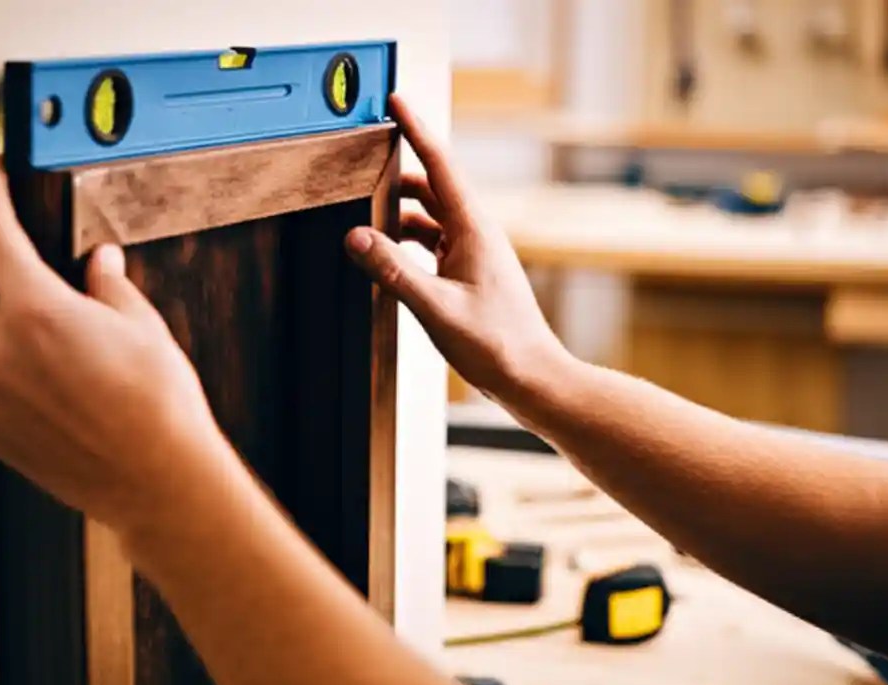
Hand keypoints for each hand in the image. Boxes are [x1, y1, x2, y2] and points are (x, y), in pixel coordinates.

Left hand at [0, 157, 230, 531]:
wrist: (161, 481)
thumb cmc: (160, 407)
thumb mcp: (143, 327)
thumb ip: (108, 286)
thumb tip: (98, 264)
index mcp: (37, 310)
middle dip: (6, 280)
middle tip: (52, 291)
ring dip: (8, 333)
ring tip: (67, 355)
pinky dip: (12, 379)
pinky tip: (60, 391)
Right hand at [344, 96, 567, 399]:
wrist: (532, 378)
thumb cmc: (496, 345)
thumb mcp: (435, 307)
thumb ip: (392, 271)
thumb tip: (355, 237)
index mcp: (474, 230)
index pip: (439, 165)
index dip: (416, 130)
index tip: (396, 103)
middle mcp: (477, 235)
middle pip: (432, 188)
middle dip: (397, 175)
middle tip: (363, 167)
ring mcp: (475, 255)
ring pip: (432, 219)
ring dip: (400, 214)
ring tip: (366, 218)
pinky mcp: (472, 276)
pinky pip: (435, 245)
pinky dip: (409, 243)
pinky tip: (390, 258)